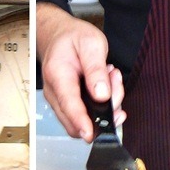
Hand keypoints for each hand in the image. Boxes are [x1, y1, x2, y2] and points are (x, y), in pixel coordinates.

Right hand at [36, 2, 125, 140]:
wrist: (58, 35)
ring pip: (85, 120)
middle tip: (115, 83)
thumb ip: (96, 69)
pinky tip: (106, 86)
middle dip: (104, 110)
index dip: (80, 122)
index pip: (68, 104)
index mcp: (58, 75)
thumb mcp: (91, 43)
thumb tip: (102, 95)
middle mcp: (55, 93)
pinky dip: (101, 106)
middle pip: (77, 119)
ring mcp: (59, 101)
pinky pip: (86, 116)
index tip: (90, 134)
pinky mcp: (67, 104)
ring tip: (110, 77)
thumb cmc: (72, 38)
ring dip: (105, 106)